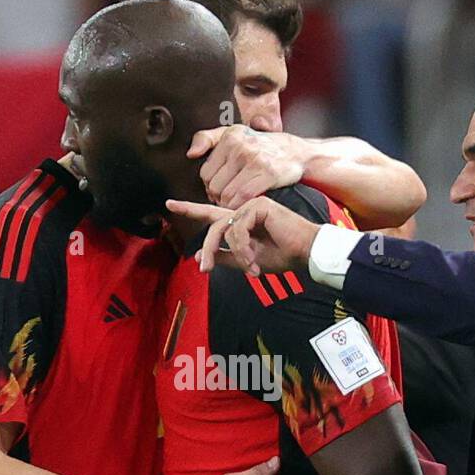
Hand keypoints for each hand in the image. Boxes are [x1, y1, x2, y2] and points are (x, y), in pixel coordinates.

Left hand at [165, 196, 319, 276]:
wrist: (306, 253)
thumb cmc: (283, 256)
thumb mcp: (247, 261)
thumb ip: (224, 257)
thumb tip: (198, 257)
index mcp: (240, 221)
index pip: (210, 215)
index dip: (189, 209)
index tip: (169, 205)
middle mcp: (243, 210)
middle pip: (213, 227)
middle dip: (207, 249)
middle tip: (204, 269)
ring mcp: (250, 205)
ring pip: (223, 229)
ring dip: (232, 253)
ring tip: (249, 268)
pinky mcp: (258, 205)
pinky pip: (237, 228)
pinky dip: (242, 247)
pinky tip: (253, 260)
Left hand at [189, 125, 306, 209]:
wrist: (296, 152)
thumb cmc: (262, 146)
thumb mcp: (234, 134)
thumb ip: (208, 139)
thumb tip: (191, 154)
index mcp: (230, 137)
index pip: (205, 173)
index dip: (210, 186)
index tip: (221, 188)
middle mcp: (240, 147)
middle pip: (214, 186)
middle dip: (219, 197)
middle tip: (228, 198)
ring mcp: (254, 160)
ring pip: (226, 195)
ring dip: (229, 205)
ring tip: (237, 201)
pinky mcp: (267, 173)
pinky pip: (242, 198)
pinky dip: (240, 207)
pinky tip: (246, 205)